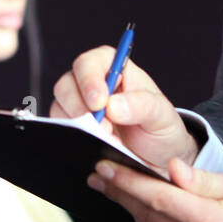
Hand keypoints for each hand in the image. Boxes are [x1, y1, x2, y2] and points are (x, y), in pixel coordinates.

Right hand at [51, 48, 198, 170]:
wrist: (158, 159)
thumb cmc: (160, 129)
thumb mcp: (162, 115)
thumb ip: (142, 105)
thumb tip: (112, 105)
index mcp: (116, 70)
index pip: (93, 62)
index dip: (90, 78)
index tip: (99, 102)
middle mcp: (93, 85)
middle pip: (68, 83)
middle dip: (80, 106)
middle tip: (103, 128)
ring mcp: (80, 107)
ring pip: (60, 106)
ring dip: (78, 125)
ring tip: (107, 140)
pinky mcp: (74, 129)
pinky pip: (61, 129)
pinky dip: (73, 138)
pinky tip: (93, 146)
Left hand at [85, 157, 222, 221]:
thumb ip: (207, 181)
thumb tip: (173, 170)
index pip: (159, 199)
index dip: (128, 183)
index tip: (106, 169)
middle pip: (149, 218)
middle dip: (120, 194)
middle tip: (98, 176)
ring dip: (130, 211)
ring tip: (113, 191)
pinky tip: (141, 215)